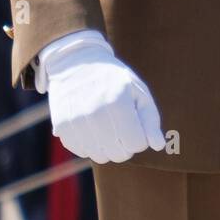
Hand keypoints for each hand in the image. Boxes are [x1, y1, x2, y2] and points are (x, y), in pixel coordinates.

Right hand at [37, 30, 164, 162]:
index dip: (140, 137)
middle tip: (121, 126)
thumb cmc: (115, 80)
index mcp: (119, 102)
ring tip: (106, 126)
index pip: (137, 144)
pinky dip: (89, 144)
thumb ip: (150, 120)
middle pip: (119, 154)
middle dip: (125, 144)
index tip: (134, 123)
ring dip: (107, 146)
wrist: (76, 62)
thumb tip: (158, 146)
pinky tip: (90, 127)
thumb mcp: (138, 91)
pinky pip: (82, 152)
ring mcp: (76, 120)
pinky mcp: (61, 126)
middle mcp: (95, 112)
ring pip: (100, 156)